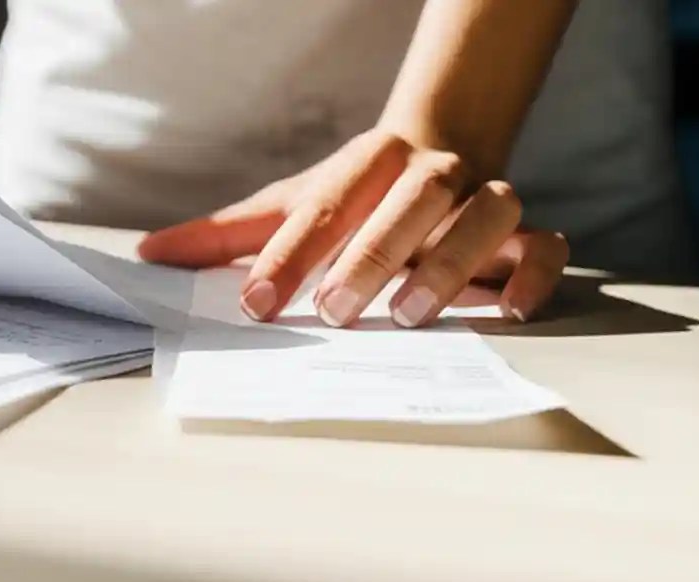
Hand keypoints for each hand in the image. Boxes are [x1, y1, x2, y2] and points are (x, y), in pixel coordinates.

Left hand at [137, 132, 568, 326]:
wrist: (438, 150)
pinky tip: (505, 312)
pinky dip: (534, 275)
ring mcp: (485, 198)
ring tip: (411, 314)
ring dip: (452, 259)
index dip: (290, 253)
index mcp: (368, 162)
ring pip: (488, 211)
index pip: (326, 203)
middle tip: (334, 309)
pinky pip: (549, 246)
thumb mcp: (291, 208)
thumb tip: (150, 253)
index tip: (256, 303)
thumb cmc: (354, 196)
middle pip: (414, 196)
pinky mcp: (527, 234)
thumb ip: (227, 236)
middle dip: (375, 252)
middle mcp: (431, 173)